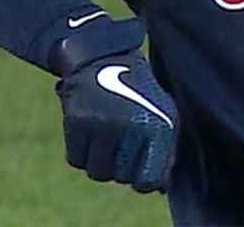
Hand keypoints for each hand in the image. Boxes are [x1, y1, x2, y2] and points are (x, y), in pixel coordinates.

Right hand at [52, 19, 177, 192]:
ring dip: (100, 163)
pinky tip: (88, 135)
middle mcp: (130, 127)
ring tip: (105, 142)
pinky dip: (80, 153)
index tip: (139, 174)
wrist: (100, 55)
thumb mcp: (163, 110)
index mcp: (156, 126)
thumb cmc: (138, 89)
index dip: (144, 182)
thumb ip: (168, 148)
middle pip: (121, 178)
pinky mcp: (76, 121)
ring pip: (97, 172)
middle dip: (121, 169)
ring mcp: (101, 124)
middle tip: (120, 148)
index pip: (149, 180)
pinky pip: (75, 159)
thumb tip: (162, 188)